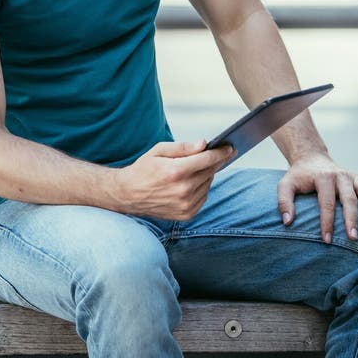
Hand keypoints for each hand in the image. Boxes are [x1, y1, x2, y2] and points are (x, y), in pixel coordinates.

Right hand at [116, 140, 233, 220]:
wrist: (128, 195)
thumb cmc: (143, 168)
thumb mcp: (159, 150)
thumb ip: (183, 147)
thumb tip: (204, 144)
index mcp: (176, 171)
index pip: (207, 159)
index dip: (220, 152)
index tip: (230, 147)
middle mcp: (182, 190)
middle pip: (210, 171)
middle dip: (216, 161)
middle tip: (222, 153)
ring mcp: (185, 204)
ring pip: (208, 183)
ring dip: (208, 174)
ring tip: (201, 166)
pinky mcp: (186, 214)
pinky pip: (203, 196)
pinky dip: (202, 187)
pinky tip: (194, 180)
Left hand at [277, 151, 357, 243]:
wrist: (312, 159)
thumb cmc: (299, 177)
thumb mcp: (286, 185)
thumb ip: (284, 201)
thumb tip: (287, 222)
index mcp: (324, 178)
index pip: (326, 202)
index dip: (326, 222)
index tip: (326, 240)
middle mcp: (341, 176)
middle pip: (348, 198)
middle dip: (351, 218)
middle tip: (354, 237)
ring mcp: (353, 177)